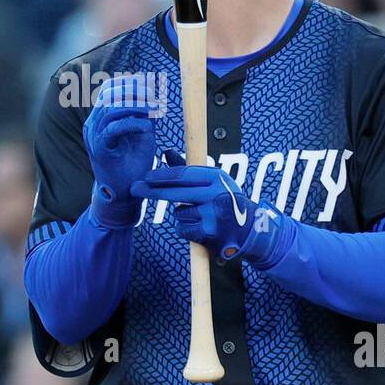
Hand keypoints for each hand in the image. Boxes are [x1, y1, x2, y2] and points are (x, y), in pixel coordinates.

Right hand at [82, 75, 158, 227]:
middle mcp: (94, 123)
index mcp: (102, 117)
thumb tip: (154, 97)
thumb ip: (144, 115)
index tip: (150, 85)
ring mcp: (94, 135)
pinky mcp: (99, 148)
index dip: (129, 83)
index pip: (109, 89)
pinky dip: (132, 124)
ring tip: (154, 110)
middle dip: (135, 91)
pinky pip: (113, 128)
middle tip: (154, 96)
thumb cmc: (133, 164)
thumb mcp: (143, 134)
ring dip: (136, 106)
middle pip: (109, 93)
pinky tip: (146, 127)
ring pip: (111, 108)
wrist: (124, 193)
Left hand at [131, 150, 294, 266]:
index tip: (145, 177)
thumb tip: (166, 152)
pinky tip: (200, 226)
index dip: (161, 175)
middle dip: (152, 191)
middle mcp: (217, 194)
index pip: (182, 175)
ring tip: (200, 214)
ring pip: (179, 213)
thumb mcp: (212, 182)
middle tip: (135, 189)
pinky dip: (186, 229)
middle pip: (175, 193)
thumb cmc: (224, 201)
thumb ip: (188, 170)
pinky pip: (183, 228)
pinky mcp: (210, 232)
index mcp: (217, 177)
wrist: (249, 229)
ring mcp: (213, 214)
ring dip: (181, 214)